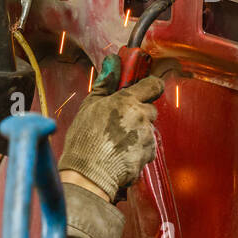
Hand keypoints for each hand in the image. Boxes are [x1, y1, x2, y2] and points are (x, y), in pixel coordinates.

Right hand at [57, 55, 163, 200]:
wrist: (88, 175)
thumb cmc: (84, 140)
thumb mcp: (90, 106)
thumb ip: (105, 83)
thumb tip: (113, 62)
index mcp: (128, 101)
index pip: (153, 85)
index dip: (150, 86)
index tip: (144, 88)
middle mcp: (142, 116)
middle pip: (151, 109)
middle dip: (139, 113)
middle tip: (120, 122)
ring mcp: (147, 136)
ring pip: (148, 128)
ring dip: (138, 132)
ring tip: (117, 141)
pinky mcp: (149, 154)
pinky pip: (148, 146)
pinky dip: (138, 149)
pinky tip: (121, 153)